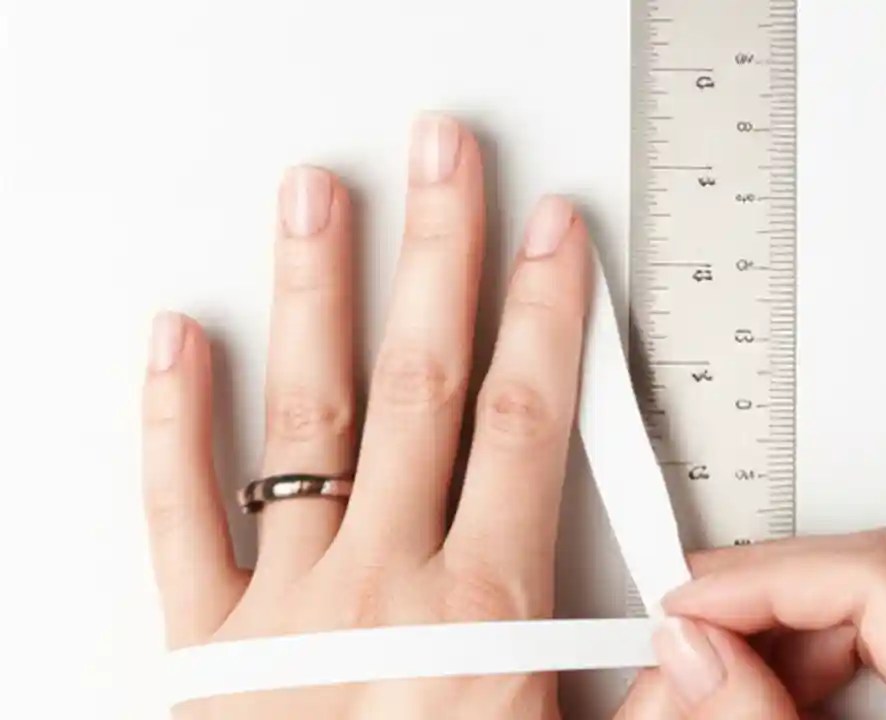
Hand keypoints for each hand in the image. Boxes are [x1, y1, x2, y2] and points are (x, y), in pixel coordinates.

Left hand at [142, 115, 589, 717]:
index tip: (551, 239)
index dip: (545, 313)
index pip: (525, 421)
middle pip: (421, 383)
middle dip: (440, 256)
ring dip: (316, 294)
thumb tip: (688, 628)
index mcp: (479, 616)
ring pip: (307, 417)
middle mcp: (378, 588)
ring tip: (317, 203)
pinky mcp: (202, 647)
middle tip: (443, 161)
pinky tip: (177, 343)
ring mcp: (284, 606)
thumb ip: (627, 692)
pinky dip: (172, 422)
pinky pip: (177, 514)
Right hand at [618, 531, 885, 719]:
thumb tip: (694, 651)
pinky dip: (823, 674)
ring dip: (787, 637)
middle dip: (764, 599)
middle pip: (880, 581)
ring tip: (717, 678)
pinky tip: (769, 700)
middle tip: (689, 637)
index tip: (690, 604)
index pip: (876, 578)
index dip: (765, 575)